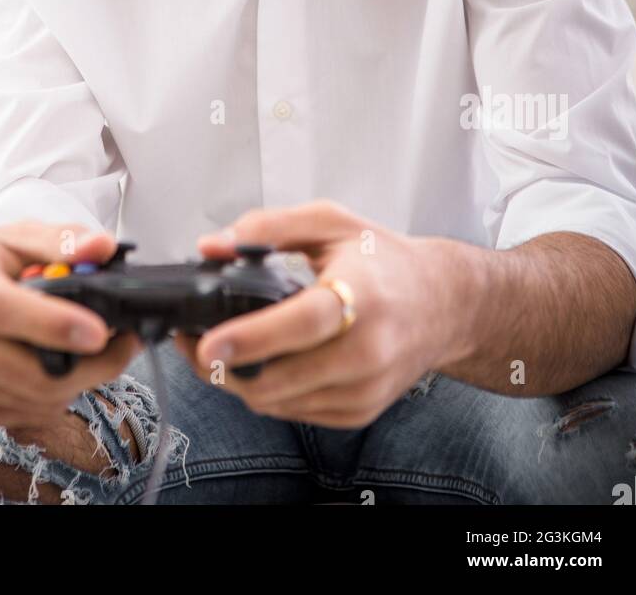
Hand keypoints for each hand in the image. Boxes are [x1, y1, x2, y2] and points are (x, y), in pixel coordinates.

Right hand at [0, 220, 142, 428]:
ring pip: (33, 399)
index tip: (98, 331)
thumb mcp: (17, 236)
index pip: (3, 311)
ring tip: (96, 352)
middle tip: (126, 344)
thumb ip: (62, 240)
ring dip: (78, 381)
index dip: (53, 325)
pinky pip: (24, 414)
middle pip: (26, 371)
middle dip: (88, 365)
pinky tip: (61, 367)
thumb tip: (102, 247)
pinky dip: (54, 396)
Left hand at [173, 200, 461, 427]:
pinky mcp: (360, 411)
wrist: (443, 303)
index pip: (302, 323)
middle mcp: (368, 350)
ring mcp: (365, 388)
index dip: (252, 336)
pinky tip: (261, 363)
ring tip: (219, 351)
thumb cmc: (384, 260)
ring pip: (280, 402)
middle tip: (192, 343)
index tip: (208, 343)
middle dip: (225, 367)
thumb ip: (268, 227)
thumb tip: (213, 247)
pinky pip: (295, 412)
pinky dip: (269, 392)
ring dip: (240, 382)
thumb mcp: (331, 222)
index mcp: (361, 295)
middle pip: (282, 377)